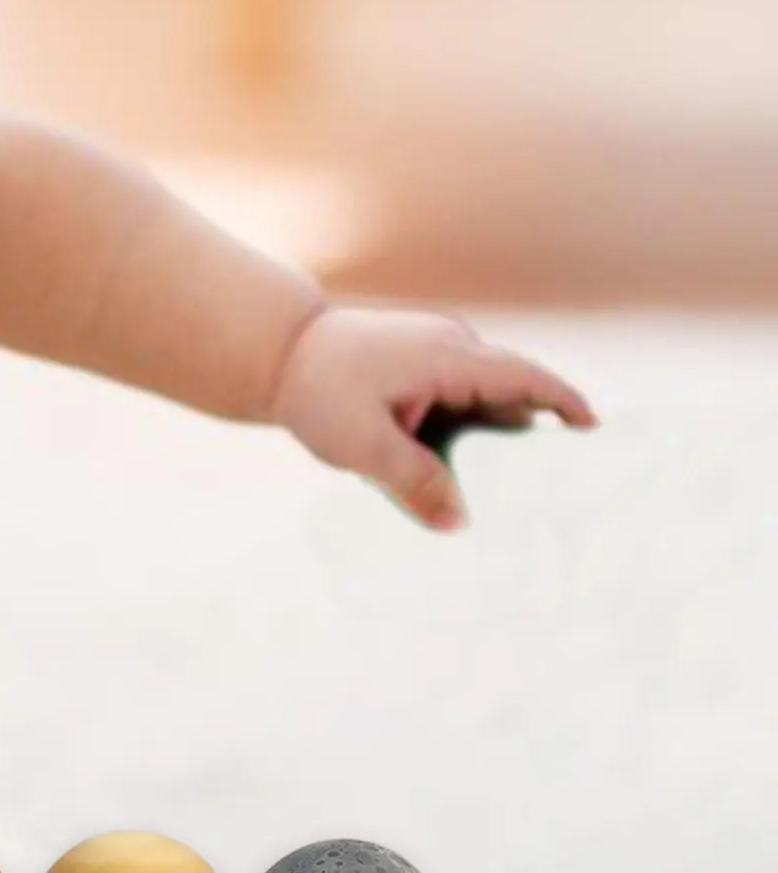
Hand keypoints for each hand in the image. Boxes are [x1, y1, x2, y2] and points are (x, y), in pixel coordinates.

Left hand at [268, 306, 597, 530]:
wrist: (277, 354)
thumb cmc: (317, 391)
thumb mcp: (362, 445)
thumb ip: (414, 482)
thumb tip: (460, 524)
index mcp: (449, 357)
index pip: (527, 379)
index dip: (565, 405)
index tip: (595, 435)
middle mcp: (452, 348)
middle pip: (512, 393)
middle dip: (537, 435)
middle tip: (561, 484)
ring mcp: (435, 355)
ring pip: (482, 401)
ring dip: (497, 439)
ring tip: (515, 490)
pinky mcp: (417, 369)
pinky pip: (457, 401)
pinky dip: (467, 433)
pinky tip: (463, 473)